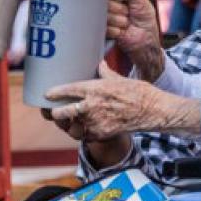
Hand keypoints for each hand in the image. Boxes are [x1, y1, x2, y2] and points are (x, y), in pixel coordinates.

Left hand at [45, 62, 200, 140]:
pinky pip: (86, 136)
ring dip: (69, 125)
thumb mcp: (119, 78)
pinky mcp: (102, 134)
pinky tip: (85, 129)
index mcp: (94, 89)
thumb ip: (105, 72)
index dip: (53, 93)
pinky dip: (84, 133)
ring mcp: (95, 122)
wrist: (153, 111)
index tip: (47, 94)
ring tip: (69, 122)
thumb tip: (99, 63)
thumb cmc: (138, 92)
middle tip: (55, 111)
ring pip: (71, 128)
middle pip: (61, 113)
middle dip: (55, 113)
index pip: (66, 91)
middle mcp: (91, 106)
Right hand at [107, 0, 163, 80]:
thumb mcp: (141, 2)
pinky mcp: (104, 30)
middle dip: (120, 9)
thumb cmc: (145, 20)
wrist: (146, 40)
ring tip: (127, 23)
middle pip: (105, 1)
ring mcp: (106, 17)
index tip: (125, 0)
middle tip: (129, 13)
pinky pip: (105, 27)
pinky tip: (122, 32)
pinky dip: (117, 30)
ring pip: (106, 14)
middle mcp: (110, 5)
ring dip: (120, 20)